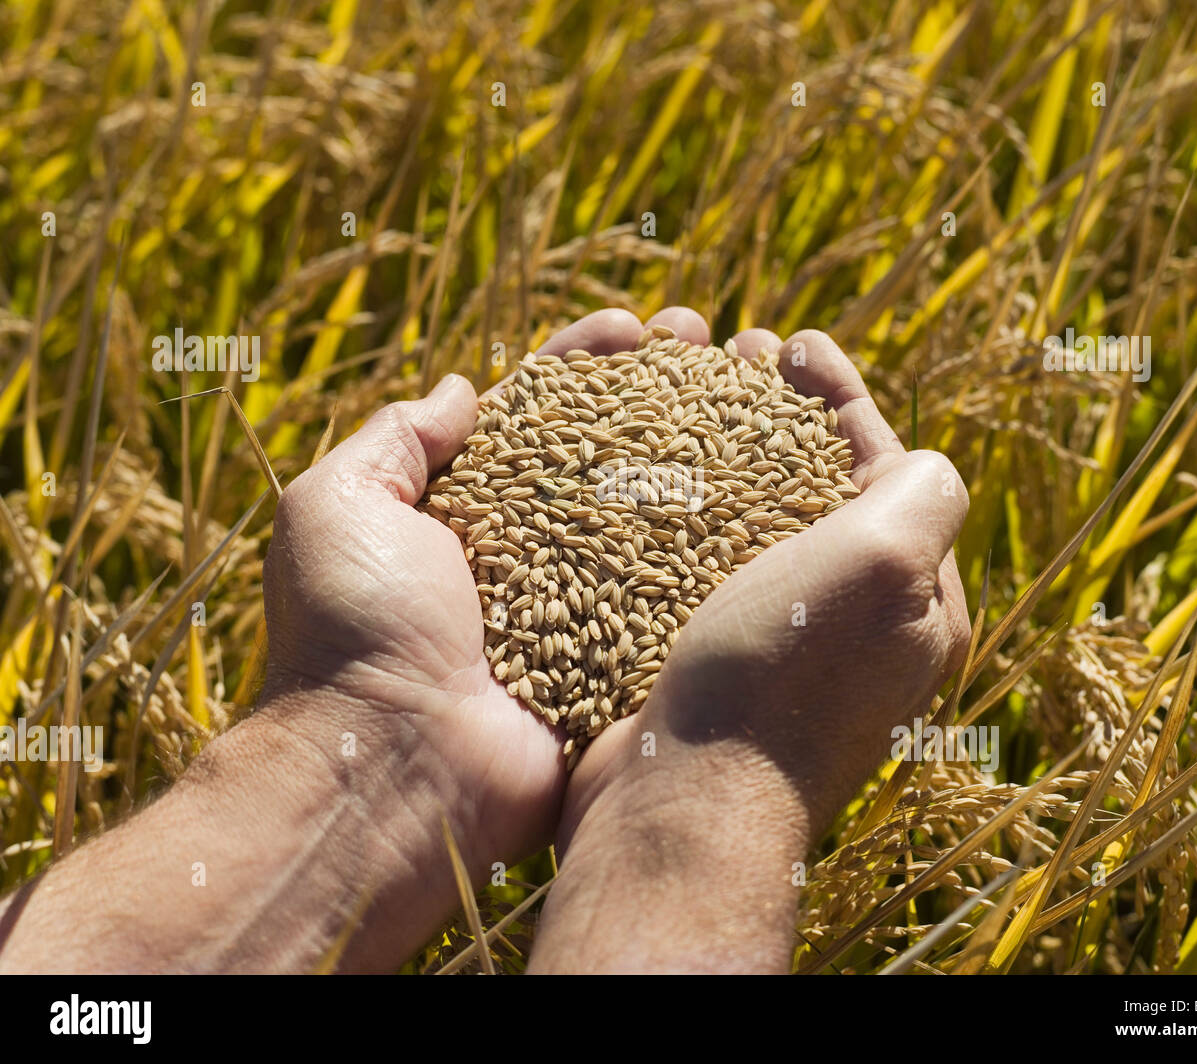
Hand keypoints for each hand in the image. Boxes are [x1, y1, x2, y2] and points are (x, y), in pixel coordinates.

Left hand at [258, 307, 723, 891]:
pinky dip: (722, 546)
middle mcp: (531, 555)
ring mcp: (583, 609)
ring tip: (756, 397)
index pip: (537, 417)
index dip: (584, 366)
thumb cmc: (354, 630)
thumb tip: (461, 389)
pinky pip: (680, 597)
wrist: (391, 764)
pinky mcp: (623, 662)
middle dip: (661, 396)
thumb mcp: (336, 508)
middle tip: (713, 347)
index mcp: (466, 513)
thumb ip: (392, 441)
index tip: (634, 326)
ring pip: (656, 517)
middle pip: (610, 456)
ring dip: (706, 454)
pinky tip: (771, 490)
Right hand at [530, 324, 969, 972]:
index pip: (889, 471)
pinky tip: (636, 471)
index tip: (791, 344)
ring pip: (752, 519)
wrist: (678, 806)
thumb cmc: (780, 680)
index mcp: (914, 605)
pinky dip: (675, 507)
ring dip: (721, 451)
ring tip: (678, 396)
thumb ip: (922, 495)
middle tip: (731, 356)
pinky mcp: (707, 661)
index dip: (842, 398)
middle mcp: (853, 627)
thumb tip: (920, 462)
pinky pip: (698, 560)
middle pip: (817, 488)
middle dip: (778, 415)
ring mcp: (777, 647)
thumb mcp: (882, 567)